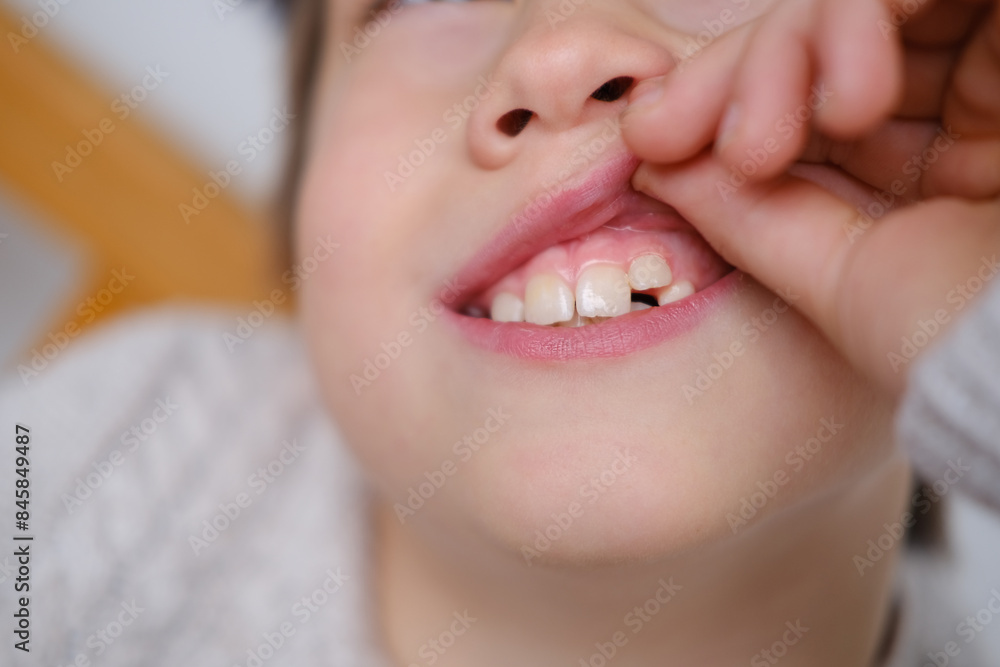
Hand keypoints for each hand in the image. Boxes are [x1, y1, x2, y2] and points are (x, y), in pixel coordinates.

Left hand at [621, 0, 999, 394]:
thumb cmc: (970, 353)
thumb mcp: (843, 280)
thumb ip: (755, 216)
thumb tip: (657, 161)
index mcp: (934, 153)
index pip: (815, 89)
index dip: (724, 98)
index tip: (651, 138)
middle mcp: (980, 91)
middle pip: (836, 27)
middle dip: (741, 70)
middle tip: (668, 127)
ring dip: (797, 48)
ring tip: (764, 139)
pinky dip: (864, 18)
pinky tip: (846, 97)